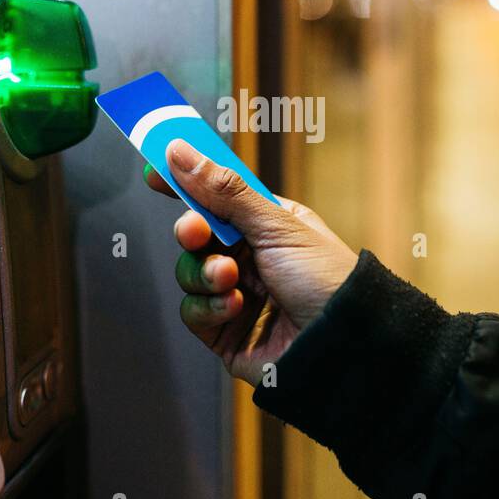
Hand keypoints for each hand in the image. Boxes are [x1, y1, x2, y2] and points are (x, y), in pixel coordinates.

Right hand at [144, 140, 357, 385]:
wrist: (342, 345)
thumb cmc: (328, 282)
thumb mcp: (277, 226)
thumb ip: (225, 191)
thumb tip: (182, 153)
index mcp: (268, 224)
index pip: (218, 195)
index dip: (187, 183)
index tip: (156, 172)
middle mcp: (251, 258)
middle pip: (197, 234)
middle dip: (192, 231)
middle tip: (196, 231)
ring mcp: (237, 294)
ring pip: (189, 272)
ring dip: (204, 273)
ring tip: (230, 280)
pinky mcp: (225, 331)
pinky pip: (193, 312)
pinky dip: (208, 307)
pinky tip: (234, 307)